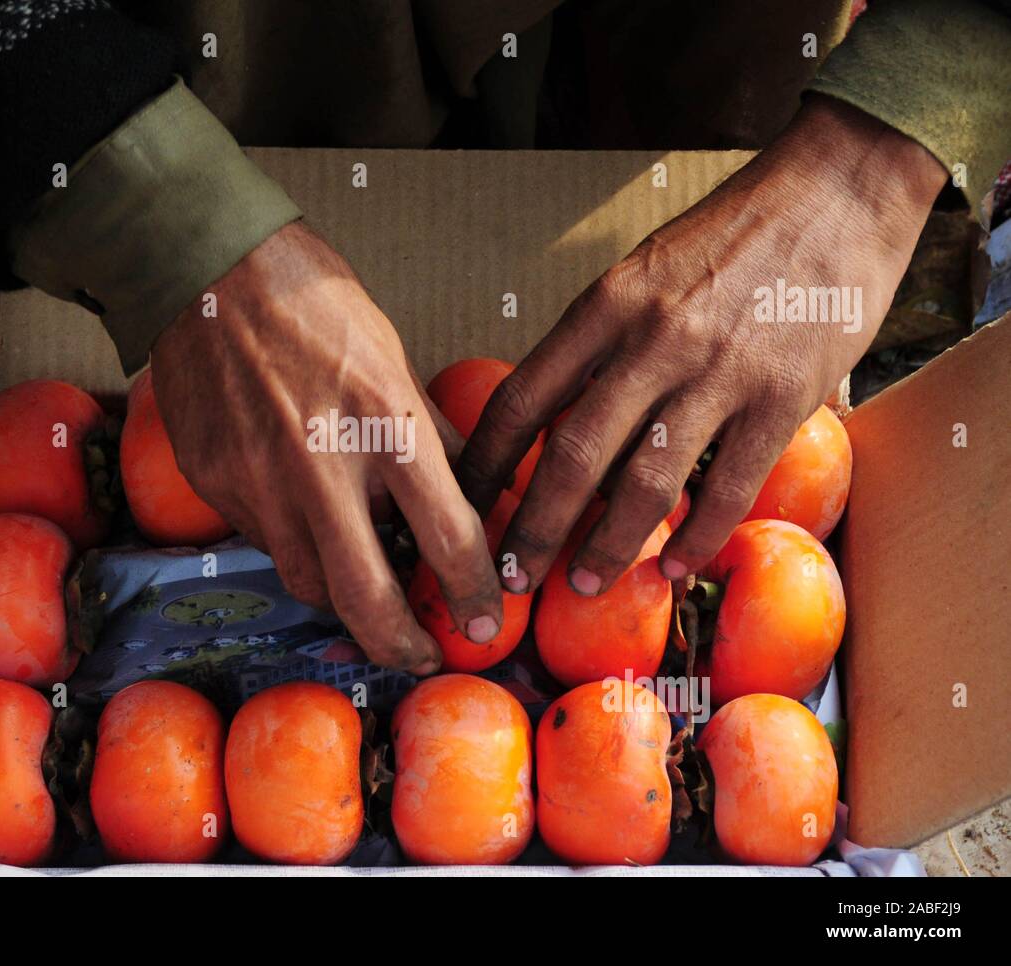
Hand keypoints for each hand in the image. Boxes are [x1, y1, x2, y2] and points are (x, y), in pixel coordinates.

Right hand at [150, 221, 500, 672]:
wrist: (210, 269)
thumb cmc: (314, 302)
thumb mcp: (393, 357)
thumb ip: (427, 436)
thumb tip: (467, 498)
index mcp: (386, 424)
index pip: (447, 538)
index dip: (474, 592)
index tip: (484, 619)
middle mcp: (321, 466)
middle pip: (367, 598)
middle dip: (403, 645)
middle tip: (422, 655)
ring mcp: (258, 482)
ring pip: (307, 582)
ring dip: (344, 600)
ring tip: (367, 592)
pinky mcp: (215, 485)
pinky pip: (265, 542)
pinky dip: (295, 546)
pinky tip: (306, 520)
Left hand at [458, 95, 946, 595]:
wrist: (839, 189)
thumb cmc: (731, 233)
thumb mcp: (641, 270)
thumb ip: (599, 339)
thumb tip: (554, 414)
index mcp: (606, 305)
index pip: (522, 399)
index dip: (485, 464)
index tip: (464, 505)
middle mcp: (653, 340)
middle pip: (573, 454)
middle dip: (535, 526)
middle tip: (513, 575)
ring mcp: (720, 372)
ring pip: (646, 482)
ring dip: (608, 545)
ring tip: (583, 583)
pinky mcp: (783, 397)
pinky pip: (729, 487)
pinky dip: (698, 536)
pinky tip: (676, 565)